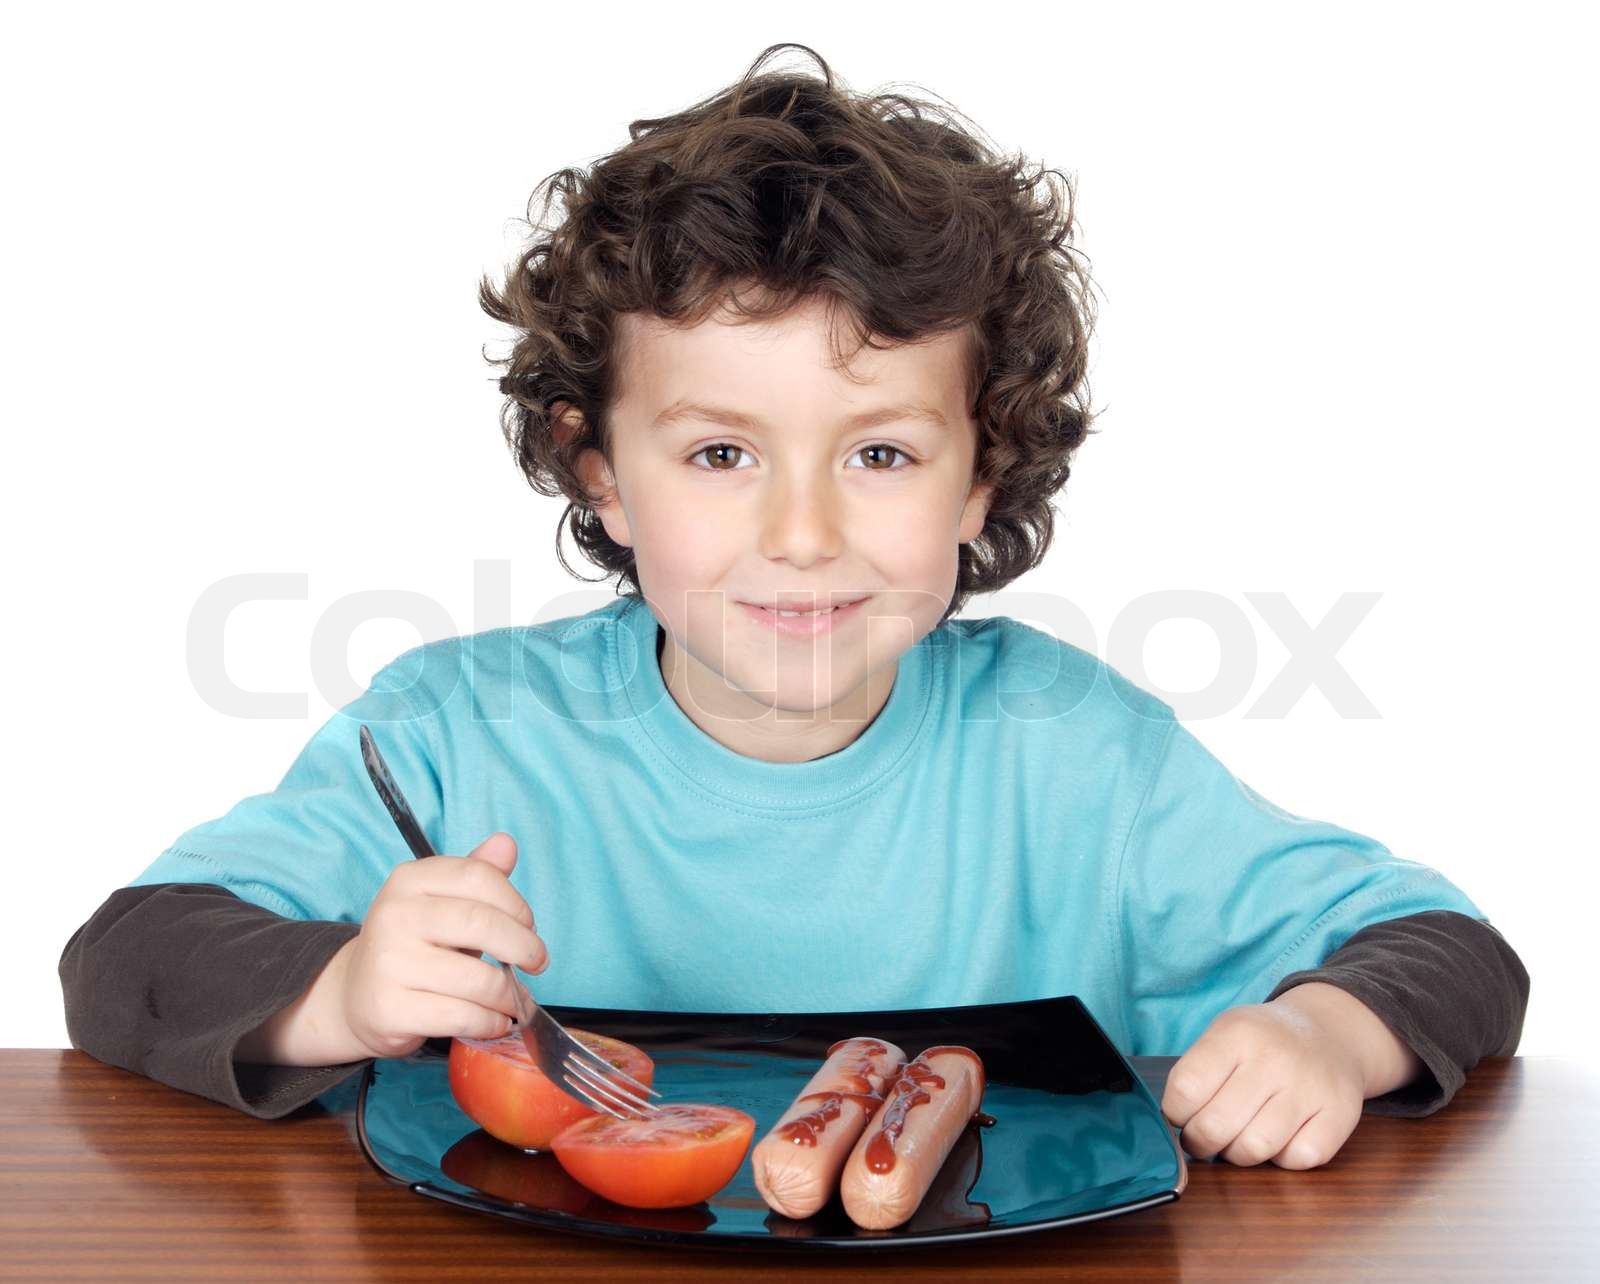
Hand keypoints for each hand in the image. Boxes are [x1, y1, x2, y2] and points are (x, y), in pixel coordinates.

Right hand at [335, 831, 548, 1059]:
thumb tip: (507, 844)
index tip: (529, 925)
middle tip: (537, 962)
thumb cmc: (414, 944)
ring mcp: (389, 963)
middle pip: (482, 923)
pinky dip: (490, 1022)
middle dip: (523, 947)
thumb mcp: (442, 902)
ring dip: (508, 995)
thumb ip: (477, 874)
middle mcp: (394, 916)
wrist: (355, 995)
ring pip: (478, 980)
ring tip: (513, 999)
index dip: (516, 903)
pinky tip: (494, 1020)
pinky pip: (462, 1016)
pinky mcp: (390, 1010)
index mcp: (409, 880)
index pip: (478, 876)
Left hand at [1159, 983, 1415, 1169]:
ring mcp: (1310, 1089)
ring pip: (1254, 1149)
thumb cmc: (1263, 1042)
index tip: (1181, 1114)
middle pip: (1215, 1127)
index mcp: (1236, 1034)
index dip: (1175, 1113)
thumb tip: (1169, 1126)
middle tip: (1205, 1137)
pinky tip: (1280, 1137)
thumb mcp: (1224, 1034)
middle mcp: (1274, 1059)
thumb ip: (1196, 1073)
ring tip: (1239, 1136)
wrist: (1330, 1033)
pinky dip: (1282, 1158)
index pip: (1185, 1091)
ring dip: (1239, 1153)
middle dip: (1200, 1142)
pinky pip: (1296, 1160)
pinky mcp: (1340, 1116)